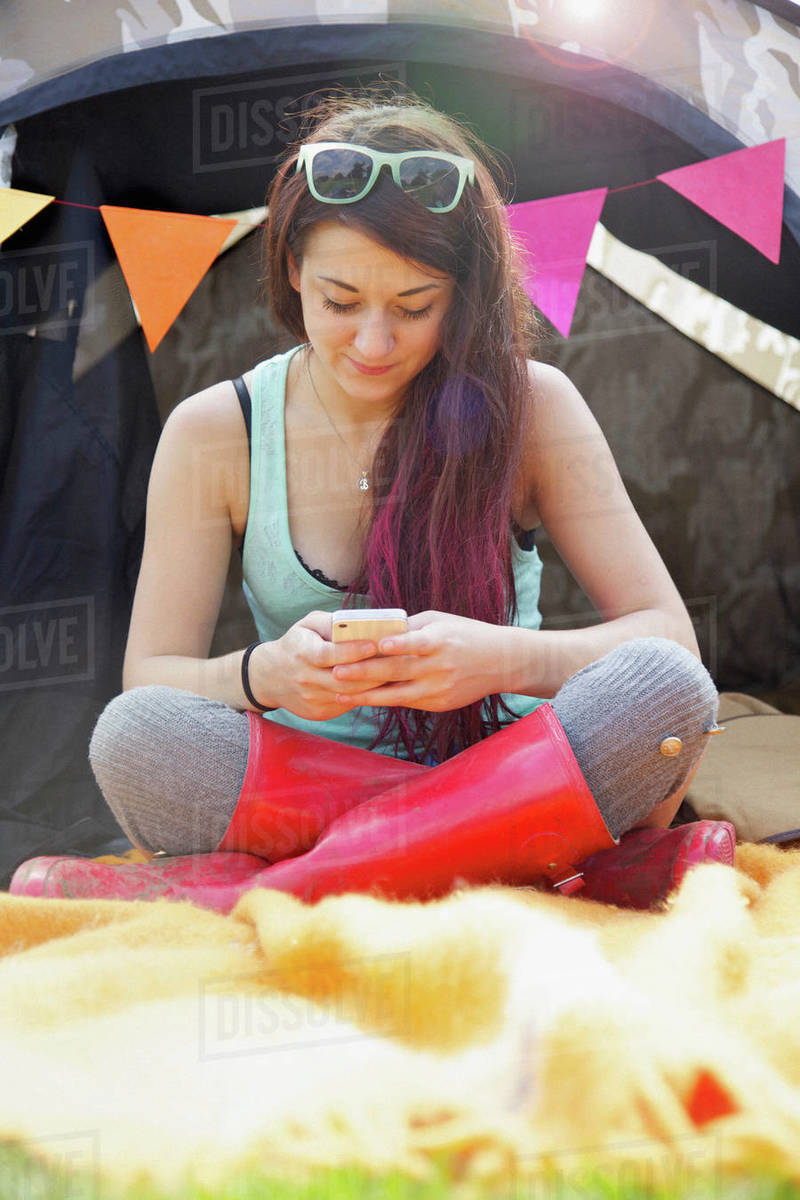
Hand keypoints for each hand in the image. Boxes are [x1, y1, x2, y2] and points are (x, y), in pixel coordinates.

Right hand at [247, 611, 380, 720]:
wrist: (270, 678)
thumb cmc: (297, 644)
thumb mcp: (307, 625)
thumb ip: (330, 622)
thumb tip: (360, 623)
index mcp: (302, 653)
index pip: (329, 654)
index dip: (352, 651)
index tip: (374, 645)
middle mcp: (305, 679)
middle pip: (345, 679)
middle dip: (373, 671)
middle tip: (396, 661)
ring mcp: (312, 699)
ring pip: (350, 694)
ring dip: (374, 686)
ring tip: (393, 673)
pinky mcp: (318, 713)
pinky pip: (346, 705)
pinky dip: (365, 696)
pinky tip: (380, 687)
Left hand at [330, 610, 511, 711]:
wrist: (501, 662)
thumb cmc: (466, 634)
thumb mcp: (440, 622)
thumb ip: (410, 627)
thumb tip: (376, 631)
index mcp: (440, 640)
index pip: (415, 643)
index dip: (397, 645)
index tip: (375, 645)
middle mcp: (439, 666)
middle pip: (397, 671)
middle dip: (364, 673)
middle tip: (336, 672)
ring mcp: (439, 688)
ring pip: (396, 695)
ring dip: (366, 696)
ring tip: (340, 694)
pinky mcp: (439, 704)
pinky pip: (406, 702)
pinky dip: (383, 700)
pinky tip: (362, 700)